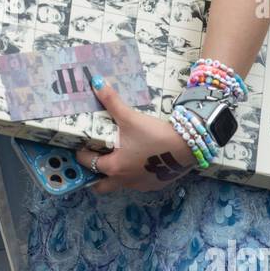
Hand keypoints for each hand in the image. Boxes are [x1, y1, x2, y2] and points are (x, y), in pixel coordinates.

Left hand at [75, 79, 195, 192]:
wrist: (188, 147)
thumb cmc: (155, 135)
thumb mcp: (130, 118)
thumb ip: (112, 101)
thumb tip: (96, 83)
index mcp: (114, 167)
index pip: (87, 163)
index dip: (81, 153)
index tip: (81, 145)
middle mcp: (124, 180)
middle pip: (100, 186)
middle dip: (94, 176)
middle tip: (95, 158)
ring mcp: (140, 185)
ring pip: (119, 185)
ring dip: (115, 175)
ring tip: (118, 157)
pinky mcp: (154, 185)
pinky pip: (138, 183)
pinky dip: (134, 174)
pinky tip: (140, 160)